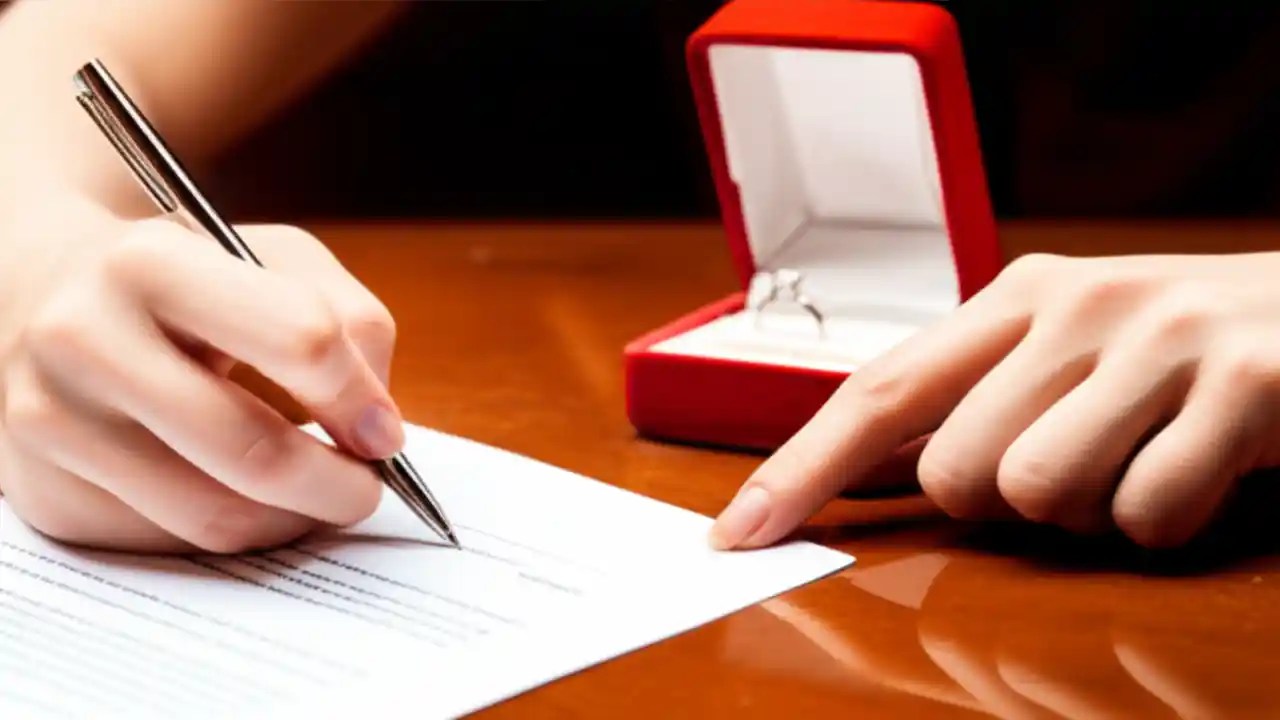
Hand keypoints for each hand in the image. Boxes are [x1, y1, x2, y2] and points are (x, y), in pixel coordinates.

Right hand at [0, 201, 399, 553]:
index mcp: (152, 263)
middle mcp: (83, 340)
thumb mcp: (273, 259)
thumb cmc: (186, 278)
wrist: (41, 298)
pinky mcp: (44, 493)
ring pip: (212, 515)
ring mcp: (49, 423)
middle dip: (337, 486)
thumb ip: (352, 321)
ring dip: (290, 521)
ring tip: (313, 496)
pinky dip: (230, 532)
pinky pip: (170, 545)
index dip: (360, 398)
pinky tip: (241, 496)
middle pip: (253, 451)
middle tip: (366, 489)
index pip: (300, 340)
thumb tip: (376, 429)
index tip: (385, 433)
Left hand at [710, 252, 1279, 549]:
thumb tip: (852, 473)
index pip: (877, 392)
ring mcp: (1164, 339)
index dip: (799, 467)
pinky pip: (1146, 517)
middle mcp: (1080, 304)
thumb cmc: (1180, 347)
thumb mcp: (1063, 353)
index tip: (738, 530)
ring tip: (1140, 459)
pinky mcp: (1247, 386)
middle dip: (1001, 504)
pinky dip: (1166, 521)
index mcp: (1020, 295)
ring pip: (1039, 496)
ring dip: (1085, 512)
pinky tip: (1201, 466)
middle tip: (1078, 460)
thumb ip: (963, 407)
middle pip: (953, 470)